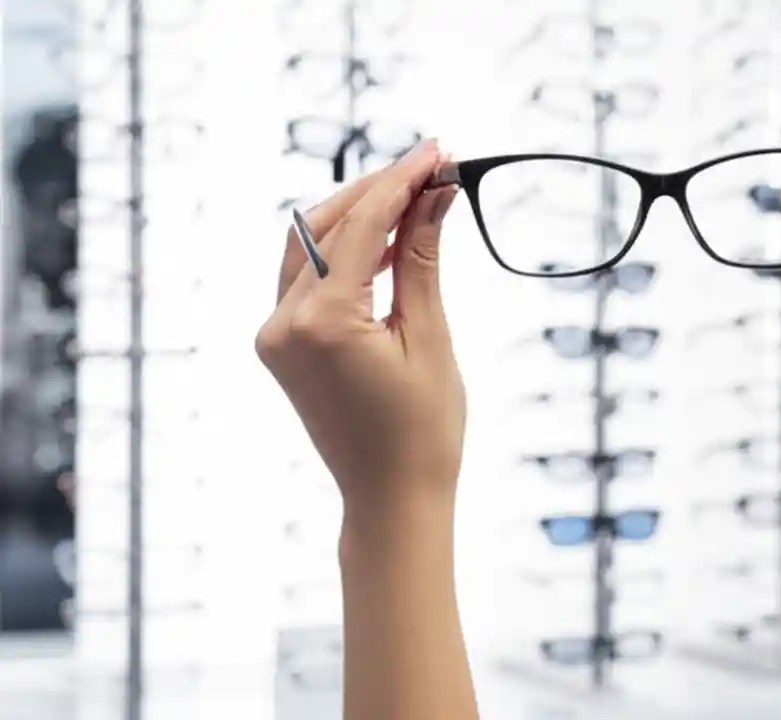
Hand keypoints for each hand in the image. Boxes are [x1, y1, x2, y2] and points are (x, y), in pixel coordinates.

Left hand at [255, 139, 464, 506]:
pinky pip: (307, 278)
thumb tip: (434, 196)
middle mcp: (283, 323)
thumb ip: (419, 259)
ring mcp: (275, 335)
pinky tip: (386, 242)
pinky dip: (343, 253)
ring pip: (309, 246)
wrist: (391, 499)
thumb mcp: (429, 338)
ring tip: (416, 198)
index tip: (437, 152)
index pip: (360, 226)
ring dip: (359, 217)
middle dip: (378, 191)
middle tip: (432, 167)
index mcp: (321, 323)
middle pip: (325, 225)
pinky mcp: (281, 346)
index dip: (402, 181)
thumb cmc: (423, 432)